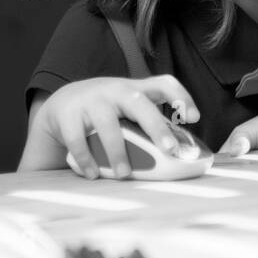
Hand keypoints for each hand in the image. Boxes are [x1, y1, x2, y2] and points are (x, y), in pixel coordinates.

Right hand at [39, 76, 199, 178]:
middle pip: (139, 103)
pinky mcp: (68, 114)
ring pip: (108, 125)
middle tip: (168, 149)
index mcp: (136, 90)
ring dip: (118, 152)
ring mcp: (92, 100)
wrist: (63, 103)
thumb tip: (178, 159)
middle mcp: (116, 90)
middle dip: (156, 126)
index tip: (194, 118)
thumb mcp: (128, 109)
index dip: (182, 98)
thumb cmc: (107, 111)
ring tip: (124, 173)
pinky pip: (78, 139)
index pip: (164, 84)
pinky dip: (86, 159)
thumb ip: (148, 125)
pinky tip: (93, 173)